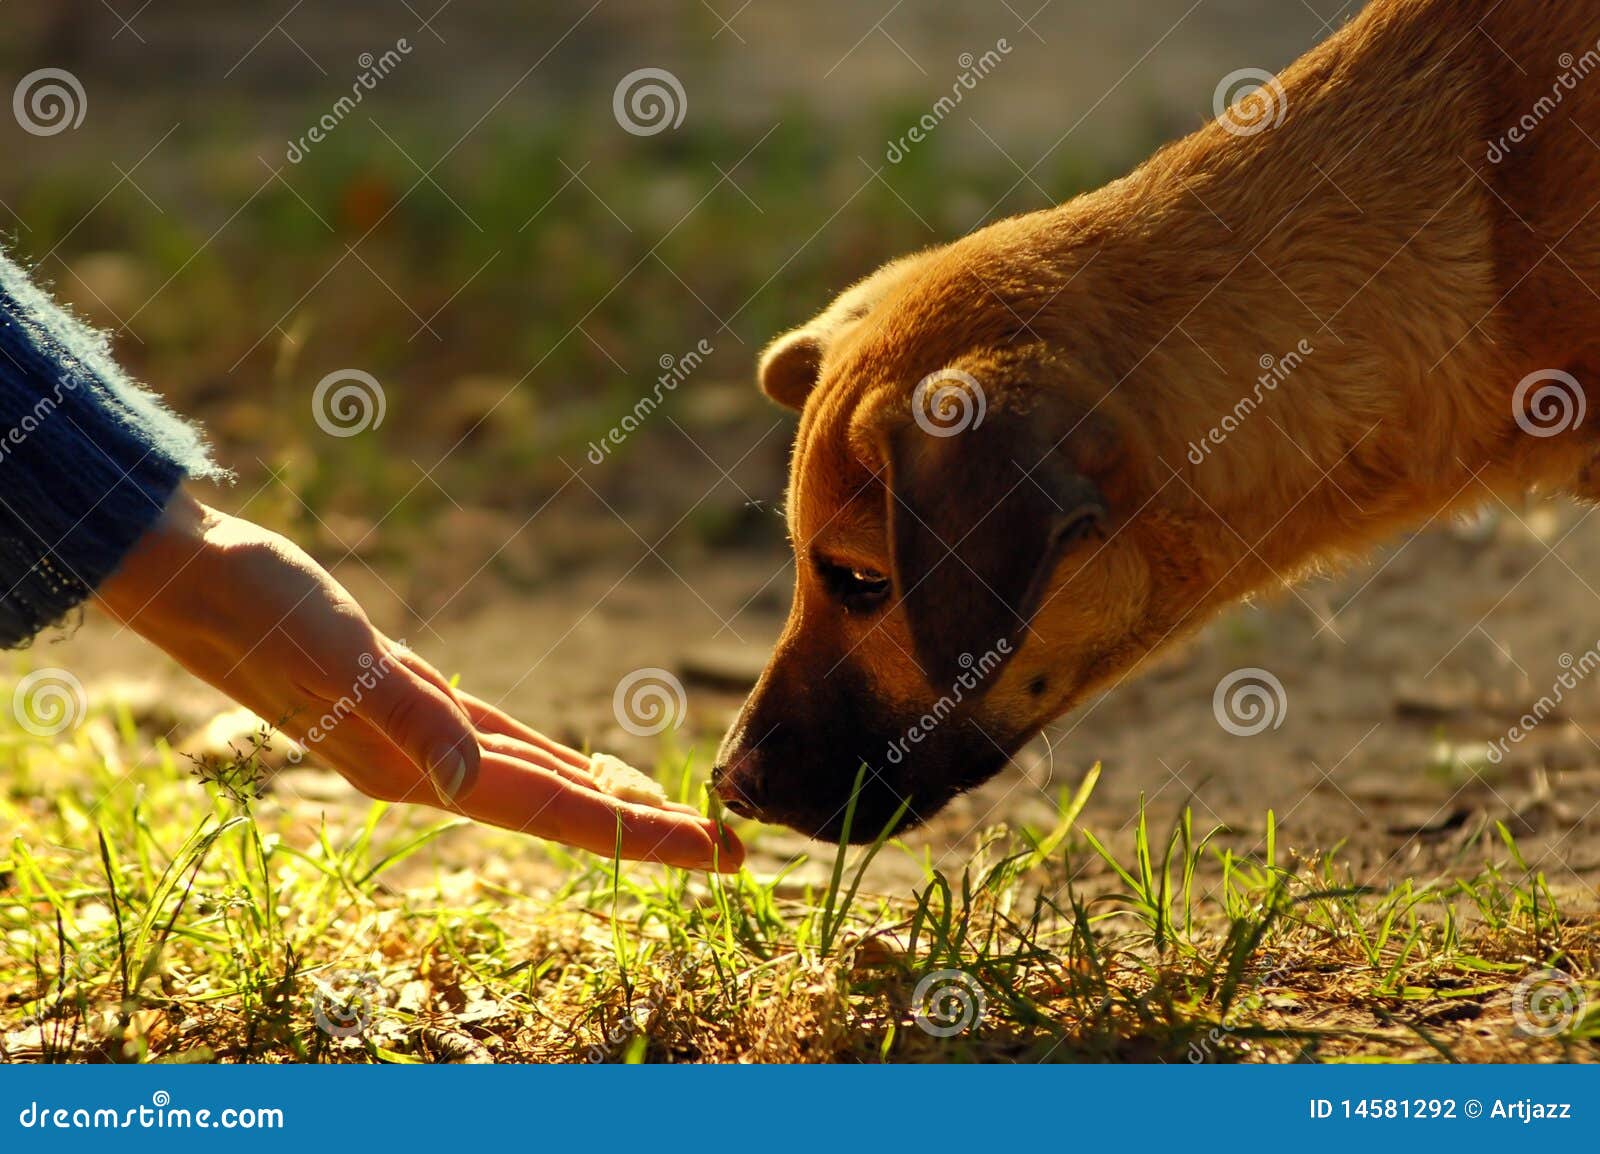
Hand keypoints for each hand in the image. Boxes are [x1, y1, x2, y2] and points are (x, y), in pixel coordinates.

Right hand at [94, 487, 742, 871]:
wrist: (188, 574)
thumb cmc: (256, 608)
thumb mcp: (332, 657)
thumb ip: (400, 718)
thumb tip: (467, 782)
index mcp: (422, 765)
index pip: (561, 811)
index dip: (645, 837)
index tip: (721, 855)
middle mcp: (429, 765)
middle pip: (567, 808)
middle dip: (650, 831)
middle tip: (735, 850)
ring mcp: (421, 736)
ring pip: (543, 780)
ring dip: (610, 801)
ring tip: (674, 820)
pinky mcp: (413, 698)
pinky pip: (507, 745)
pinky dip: (554, 761)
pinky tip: (577, 765)